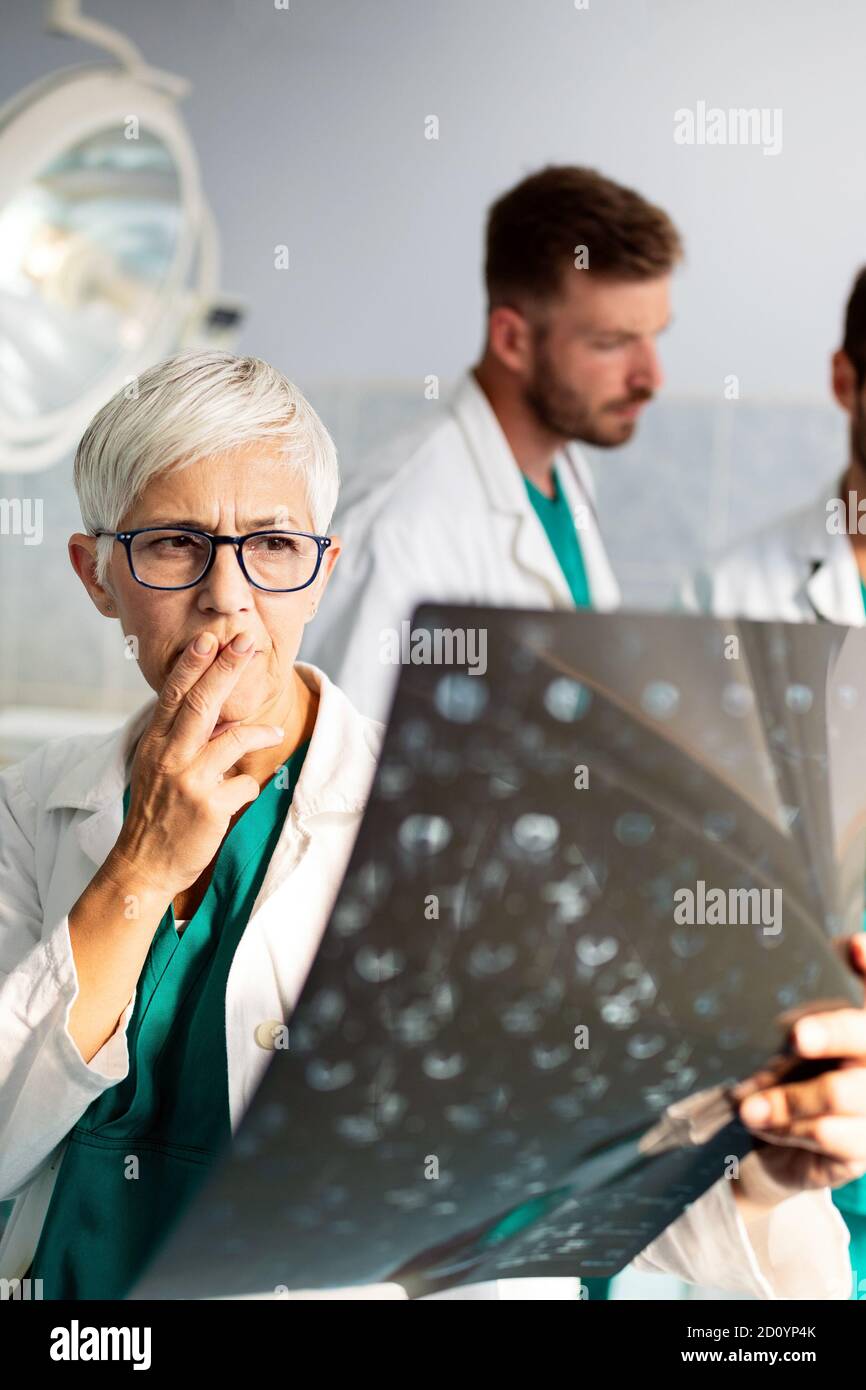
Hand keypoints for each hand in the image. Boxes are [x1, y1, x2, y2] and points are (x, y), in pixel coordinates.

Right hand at [111, 630, 283, 897]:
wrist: (143, 864)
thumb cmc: (157, 812)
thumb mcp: (159, 768)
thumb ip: (184, 740)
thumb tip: (219, 712)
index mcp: (155, 743)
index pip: (174, 694)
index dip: (193, 665)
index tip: (210, 639)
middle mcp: (169, 757)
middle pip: (201, 702)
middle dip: (226, 669)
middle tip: (246, 643)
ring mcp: (189, 781)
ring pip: (233, 738)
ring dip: (260, 732)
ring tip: (274, 734)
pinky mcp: (209, 806)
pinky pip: (244, 783)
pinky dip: (247, 788)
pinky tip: (238, 797)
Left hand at [734, 934, 865, 1196]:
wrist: (790, 1145)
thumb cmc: (797, 1073)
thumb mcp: (796, 1030)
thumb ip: (810, 990)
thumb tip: (822, 947)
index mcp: (864, 1021)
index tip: (852, 947)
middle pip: (865, 1035)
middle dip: (833, 1032)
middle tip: (797, 1035)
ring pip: (840, 1093)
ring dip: (788, 1099)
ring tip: (747, 1105)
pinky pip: (827, 1135)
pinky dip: (788, 1128)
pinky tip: (763, 1124)